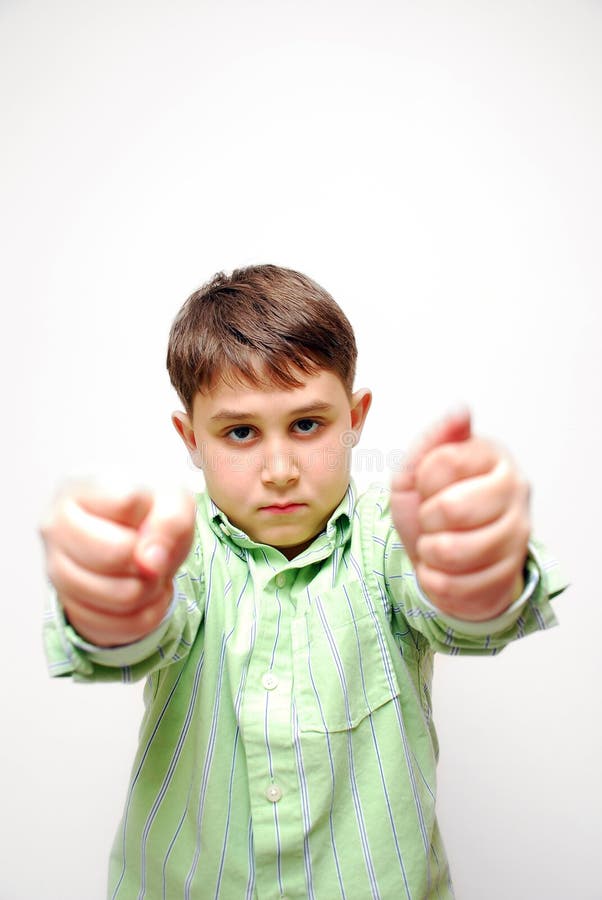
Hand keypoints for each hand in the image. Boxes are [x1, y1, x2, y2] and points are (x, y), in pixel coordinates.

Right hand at [40, 482, 195, 645]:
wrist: (135, 537)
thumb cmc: (149, 512)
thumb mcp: (173, 500)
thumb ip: (170, 521)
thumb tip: (150, 563)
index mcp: (76, 489)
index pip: (127, 502)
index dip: (154, 514)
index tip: (153, 514)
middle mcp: (55, 529)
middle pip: (115, 554)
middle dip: (151, 557)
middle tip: (157, 553)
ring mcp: (56, 572)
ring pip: (121, 596)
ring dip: (152, 589)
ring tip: (151, 573)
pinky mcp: (70, 609)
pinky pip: (121, 627)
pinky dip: (147, 614)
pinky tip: (145, 593)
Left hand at [390, 410, 529, 620]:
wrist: (440, 557)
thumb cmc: (430, 505)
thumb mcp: (416, 468)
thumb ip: (434, 439)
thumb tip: (461, 410)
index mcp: (492, 456)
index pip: (442, 463)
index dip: (423, 480)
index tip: (429, 486)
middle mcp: (515, 491)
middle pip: (451, 508)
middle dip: (427, 518)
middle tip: (433, 518)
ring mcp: (517, 535)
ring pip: (452, 551)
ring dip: (430, 551)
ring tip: (439, 543)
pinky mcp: (508, 576)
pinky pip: (453, 585)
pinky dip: (436, 580)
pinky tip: (447, 568)